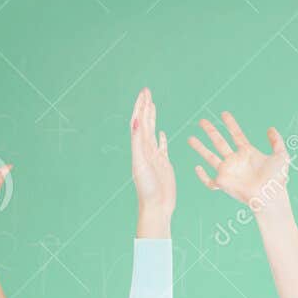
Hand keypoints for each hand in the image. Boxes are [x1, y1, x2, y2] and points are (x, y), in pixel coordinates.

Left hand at [130, 87, 175, 222]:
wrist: (155, 206)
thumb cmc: (147, 188)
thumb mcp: (140, 163)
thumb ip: (138, 143)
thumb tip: (135, 121)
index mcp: (139, 147)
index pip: (139, 121)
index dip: (141, 106)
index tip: (145, 92)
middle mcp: (145, 149)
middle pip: (144, 123)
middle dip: (145, 107)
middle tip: (147, 91)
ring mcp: (154, 156)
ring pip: (152, 132)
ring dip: (152, 118)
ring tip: (153, 105)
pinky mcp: (163, 164)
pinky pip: (162, 147)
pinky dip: (162, 138)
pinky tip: (162, 133)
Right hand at [189, 112, 288, 209]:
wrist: (270, 195)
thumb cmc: (278, 178)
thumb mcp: (281, 155)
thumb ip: (277, 141)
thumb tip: (271, 128)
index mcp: (248, 152)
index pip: (236, 135)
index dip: (230, 124)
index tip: (224, 114)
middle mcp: (236, 160)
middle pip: (219, 142)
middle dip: (211, 131)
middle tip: (202, 121)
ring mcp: (228, 171)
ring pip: (210, 157)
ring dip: (200, 148)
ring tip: (190, 138)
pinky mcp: (223, 183)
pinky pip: (209, 181)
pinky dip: (202, 176)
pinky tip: (197, 167)